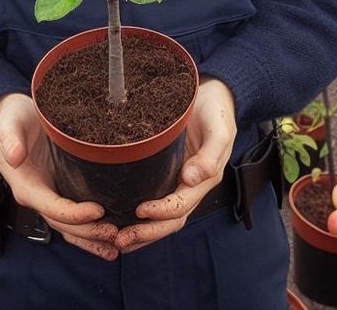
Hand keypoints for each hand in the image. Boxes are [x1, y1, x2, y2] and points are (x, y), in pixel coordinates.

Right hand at [0, 93, 120, 259]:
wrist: (15, 115)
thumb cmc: (12, 119)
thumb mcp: (8, 123)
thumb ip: (10, 139)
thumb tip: (14, 157)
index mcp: (26, 185)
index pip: (51, 207)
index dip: (74, 214)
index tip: (98, 211)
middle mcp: (38, 195)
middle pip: (64, 223)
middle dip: (88, 231)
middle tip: (114, 233)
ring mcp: (50, 194)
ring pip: (70, 226)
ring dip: (91, 237)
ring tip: (116, 244)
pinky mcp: (61, 189)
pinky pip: (75, 215)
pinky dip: (90, 229)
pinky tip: (110, 235)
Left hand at [113, 77, 237, 252]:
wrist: (213, 95)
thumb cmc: (216, 111)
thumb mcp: (219, 130)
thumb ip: (210, 155)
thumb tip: (192, 179)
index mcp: (205, 179)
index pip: (181, 206)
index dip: (161, 212)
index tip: (139, 210)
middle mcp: (192, 185)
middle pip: (170, 220)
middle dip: (147, 232)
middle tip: (120, 240)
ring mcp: (180, 181)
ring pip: (162, 217)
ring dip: (142, 232)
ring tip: (117, 240)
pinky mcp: (168, 173)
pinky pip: (156, 199)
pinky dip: (141, 217)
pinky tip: (122, 221)